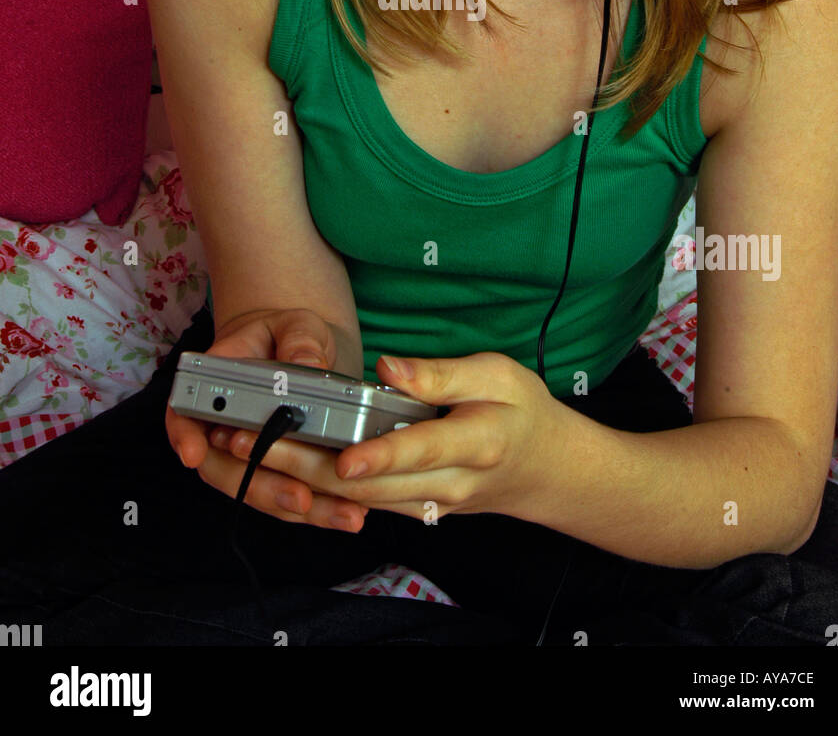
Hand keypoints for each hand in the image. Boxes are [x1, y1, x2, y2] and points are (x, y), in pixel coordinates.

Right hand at [165, 307, 369, 531]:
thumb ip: (300, 341)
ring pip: (259, 490)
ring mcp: (249, 453)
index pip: (185, 413)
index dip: (184, 436)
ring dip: (296, 507)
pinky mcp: (278, 469)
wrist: (302, 351)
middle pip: (224, 467)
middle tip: (301, 499)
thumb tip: (308, 364)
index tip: (194, 453)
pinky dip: (316, 509)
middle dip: (261, 487)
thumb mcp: (297, 325)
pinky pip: (288, 494)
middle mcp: (224, 427)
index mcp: (215, 385)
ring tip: (344, 516)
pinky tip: (349, 514)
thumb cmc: (288, 334)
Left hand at [215, 350, 561, 522]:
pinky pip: (366, 504)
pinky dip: (323, 492)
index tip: (343, 456)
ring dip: (305, 480)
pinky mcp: (415, 507)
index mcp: (475, 442)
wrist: (546, 470)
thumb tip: (389, 366)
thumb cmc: (522, 411)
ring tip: (255, 449)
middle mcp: (449, 483)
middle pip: (372, 485)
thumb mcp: (498, 374)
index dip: (378, 455)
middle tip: (258, 440)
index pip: (419, 450)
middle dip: (310, 466)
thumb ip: (442, 374)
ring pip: (360, 501)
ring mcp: (430, 503)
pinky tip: (285, 468)